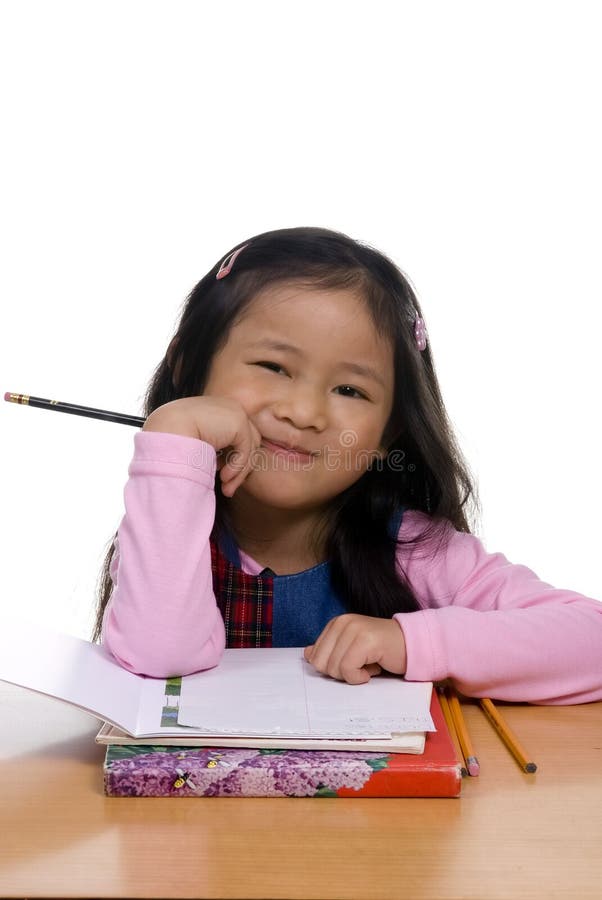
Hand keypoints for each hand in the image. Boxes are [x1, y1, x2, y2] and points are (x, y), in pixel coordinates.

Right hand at [143, 396, 262, 495]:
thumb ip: (215, 447)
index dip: (231, 458)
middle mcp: (229, 407)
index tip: (220, 476)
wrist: (167, 430)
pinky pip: (246, 449)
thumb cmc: (174, 439)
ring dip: (239, 472)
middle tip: (228, 489)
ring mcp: (235, 412)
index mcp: (218, 409)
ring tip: (226, 488)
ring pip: (251, 447)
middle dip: (240, 468)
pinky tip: (223, 478)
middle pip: (248, 441)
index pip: (237, 436)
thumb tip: (227, 465)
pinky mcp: (238, 422)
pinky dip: (237, 467)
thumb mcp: (197, 442)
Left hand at [304, 614, 406, 684]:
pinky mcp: (365, 640)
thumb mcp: (351, 649)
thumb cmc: (382, 651)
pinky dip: (360, 678)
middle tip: (361, 664)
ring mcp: (354, 629)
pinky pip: (348, 670)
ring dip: (353, 675)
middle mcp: (342, 622)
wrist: (412, 645)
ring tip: (369, 663)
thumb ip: (329, 651)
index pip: (314, 656)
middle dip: (340, 673)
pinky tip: (374, 668)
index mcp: (336, 623)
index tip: (352, 662)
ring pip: (333, 669)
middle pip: (321, 664)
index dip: (333, 668)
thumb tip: (307, 654)